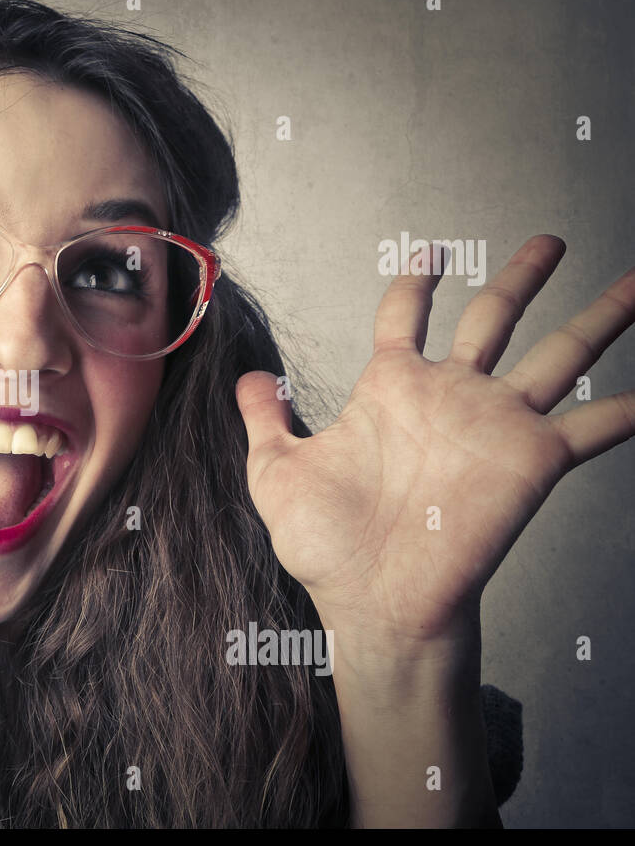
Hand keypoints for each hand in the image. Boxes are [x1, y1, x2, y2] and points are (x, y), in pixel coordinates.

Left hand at [235, 235, 633, 654]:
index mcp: (390, 391)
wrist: (373, 603)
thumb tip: (248, 378)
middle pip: (494, 317)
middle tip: (549, 242)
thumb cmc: (327, 550)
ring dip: (601, 317)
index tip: (429, 254)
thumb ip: (265, 420)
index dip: (415, 282)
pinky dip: (626, 408)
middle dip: (522, 277)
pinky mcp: (530, 462)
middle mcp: (448, 399)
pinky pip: (593, 426)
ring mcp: (493, 426)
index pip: (404, 317)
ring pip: (559, 353)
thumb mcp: (277, 472)